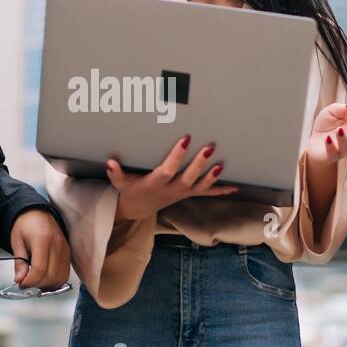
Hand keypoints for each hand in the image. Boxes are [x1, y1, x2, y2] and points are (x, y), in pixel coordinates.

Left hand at [10, 208, 70, 288]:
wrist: (37, 212)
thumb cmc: (26, 224)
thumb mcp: (17, 241)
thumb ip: (19, 262)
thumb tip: (20, 279)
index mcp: (43, 240)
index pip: (40, 269)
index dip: (30, 281)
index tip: (21, 283)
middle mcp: (57, 245)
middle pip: (51, 276)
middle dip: (37, 285)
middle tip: (26, 283)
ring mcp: (65, 249)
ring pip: (60, 277)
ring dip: (47, 285)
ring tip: (35, 282)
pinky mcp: (68, 253)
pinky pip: (65, 273)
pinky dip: (56, 281)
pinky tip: (45, 279)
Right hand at [106, 135, 239, 221]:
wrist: (140, 207)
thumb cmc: (130, 189)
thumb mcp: (120, 183)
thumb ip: (115, 172)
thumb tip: (110, 161)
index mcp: (156, 183)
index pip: (168, 169)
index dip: (177, 156)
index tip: (185, 139)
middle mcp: (172, 189)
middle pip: (188, 177)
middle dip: (199, 163)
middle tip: (209, 147)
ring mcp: (183, 192)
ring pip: (200, 186)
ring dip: (212, 176)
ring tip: (221, 164)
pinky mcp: (189, 193)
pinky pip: (208, 193)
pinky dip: (221, 190)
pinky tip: (236, 187)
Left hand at [304, 103, 346, 165]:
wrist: (314, 142)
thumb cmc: (326, 125)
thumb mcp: (331, 112)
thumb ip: (339, 108)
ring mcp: (340, 149)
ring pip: (345, 146)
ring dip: (343, 138)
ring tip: (340, 130)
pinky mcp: (329, 155)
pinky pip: (331, 153)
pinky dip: (330, 146)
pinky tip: (328, 139)